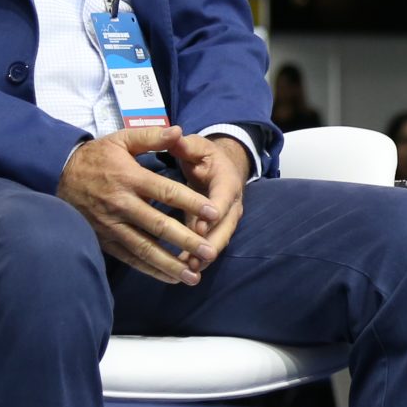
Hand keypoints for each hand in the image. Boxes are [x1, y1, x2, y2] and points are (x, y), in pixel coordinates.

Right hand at [56, 127, 219, 283]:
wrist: (59, 175)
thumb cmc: (96, 157)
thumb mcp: (121, 140)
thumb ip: (150, 136)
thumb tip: (178, 131)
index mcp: (129, 178)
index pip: (166, 192)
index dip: (191, 203)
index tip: (213, 213)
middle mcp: (122, 204)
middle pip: (158, 225)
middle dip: (186, 241)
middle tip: (209, 252)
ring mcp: (112, 225)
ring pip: (144, 248)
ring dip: (170, 264)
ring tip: (193, 277)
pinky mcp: (105, 239)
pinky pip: (130, 258)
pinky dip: (150, 270)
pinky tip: (170, 278)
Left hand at [169, 131, 249, 273]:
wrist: (219, 166)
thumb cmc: (204, 155)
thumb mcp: (196, 146)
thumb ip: (185, 144)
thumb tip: (174, 135)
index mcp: (227, 181)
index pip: (223, 198)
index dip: (214, 212)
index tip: (201, 225)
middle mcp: (231, 204)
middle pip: (226, 227)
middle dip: (211, 244)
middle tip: (196, 258)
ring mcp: (225, 219)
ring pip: (218, 241)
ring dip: (205, 256)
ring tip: (188, 269)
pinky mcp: (214, 229)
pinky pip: (208, 245)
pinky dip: (197, 258)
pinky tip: (182, 270)